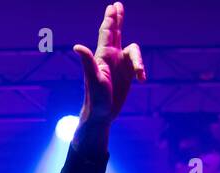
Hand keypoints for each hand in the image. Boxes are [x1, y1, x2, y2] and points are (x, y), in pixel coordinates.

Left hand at [73, 3, 145, 139]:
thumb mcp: (93, 79)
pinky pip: (137, 65)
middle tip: (117, 5)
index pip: (107, 32)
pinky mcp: (127, 75)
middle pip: (116, 33)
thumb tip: (77, 46)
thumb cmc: (95, 98)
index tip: (113, 6)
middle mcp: (111, 57)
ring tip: (140, 73)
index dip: (111, 19)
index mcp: (102, 55)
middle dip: (117, 19)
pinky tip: (142, 79)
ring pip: (132, 49)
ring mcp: (119, 65)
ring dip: (139, 59)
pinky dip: (141, 68)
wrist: (101, 115)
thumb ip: (88, 61)